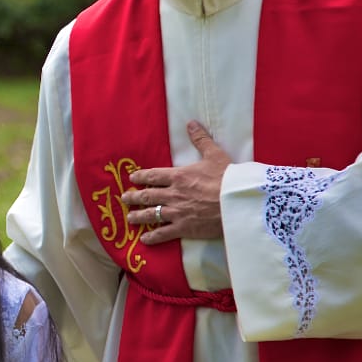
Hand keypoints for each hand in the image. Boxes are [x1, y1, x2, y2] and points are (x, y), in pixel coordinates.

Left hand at [120, 121, 230, 244]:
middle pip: (147, 196)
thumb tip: (191, 123)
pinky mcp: (184, 228)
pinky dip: (152, 237)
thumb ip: (201, 139)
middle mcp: (173, 194)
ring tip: (129, 218)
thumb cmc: (227, 178)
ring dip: (138, 216)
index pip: (153, 176)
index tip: (132, 178)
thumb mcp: (215, 155)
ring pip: (151, 215)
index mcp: (178, 176)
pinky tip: (144, 239)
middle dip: (133, 197)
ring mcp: (176, 212)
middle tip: (124, 198)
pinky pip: (163, 234)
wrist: (237, 203)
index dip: (140, 177)